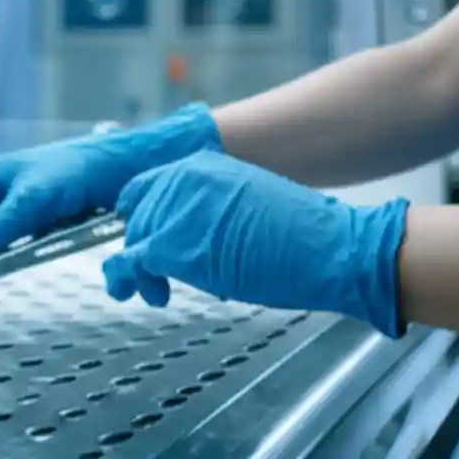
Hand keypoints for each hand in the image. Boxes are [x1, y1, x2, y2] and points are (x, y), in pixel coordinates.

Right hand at [0, 105, 220, 256]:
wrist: (125, 166)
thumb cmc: (75, 169)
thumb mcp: (31, 199)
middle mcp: (5, 196)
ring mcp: (28, 211)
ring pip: (8, 243)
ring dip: (12, 254)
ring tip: (17, 260)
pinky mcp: (51, 224)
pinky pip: (34, 245)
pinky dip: (37, 251)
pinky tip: (45, 251)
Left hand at [101, 151, 408, 337]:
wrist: (330, 246)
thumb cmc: (307, 234)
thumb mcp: (251, 203)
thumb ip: (214, 210)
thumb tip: (195, 236)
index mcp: (206, 164)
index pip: (150, 185)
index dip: (145, 214)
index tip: (146, 237)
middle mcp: (185, 178)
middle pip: (138, 213)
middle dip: (142, 245)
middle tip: (155, 275)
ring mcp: (177, 209)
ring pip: (133, 238)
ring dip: (139, 269)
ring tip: (156, 292)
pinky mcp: (174, 245)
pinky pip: (131, 262)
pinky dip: (128, 280)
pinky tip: (144, 294)